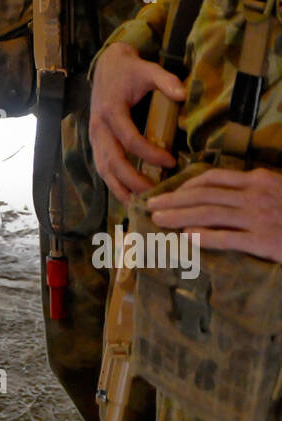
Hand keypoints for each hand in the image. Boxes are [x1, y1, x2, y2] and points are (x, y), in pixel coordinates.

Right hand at [89, 42, 184, 201]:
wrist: (107, 66)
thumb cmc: (130, 70)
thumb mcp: (148, 69)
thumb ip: (166, 80)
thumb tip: (182, 94)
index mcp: (111, 110)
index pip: (129, 139)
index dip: (150, 154)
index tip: (172, 161)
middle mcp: (99, 127)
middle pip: (113, 161)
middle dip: (133, 180)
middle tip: (156, 194)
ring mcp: (95, 136)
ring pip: (104, 169)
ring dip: (120, 189)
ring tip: (139, 205)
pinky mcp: (96, 142)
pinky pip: (102, 167)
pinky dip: (114, 184)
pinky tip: (128, 198)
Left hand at [147, 167, 281, 261]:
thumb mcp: (278, 190)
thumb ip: (256, 189)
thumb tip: (227, 194)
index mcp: (257, 180)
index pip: (213, 179)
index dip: (187, 185)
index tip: (170, 192)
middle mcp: (254, 195)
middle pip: (204, 196)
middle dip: (174, 200)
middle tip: (151, 205)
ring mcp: (257, 218)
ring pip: (209, 214)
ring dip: (179, 216)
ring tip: (158, 220)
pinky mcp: (263, 241)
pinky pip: (228, 238)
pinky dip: (205, 237)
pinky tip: (186, 239)